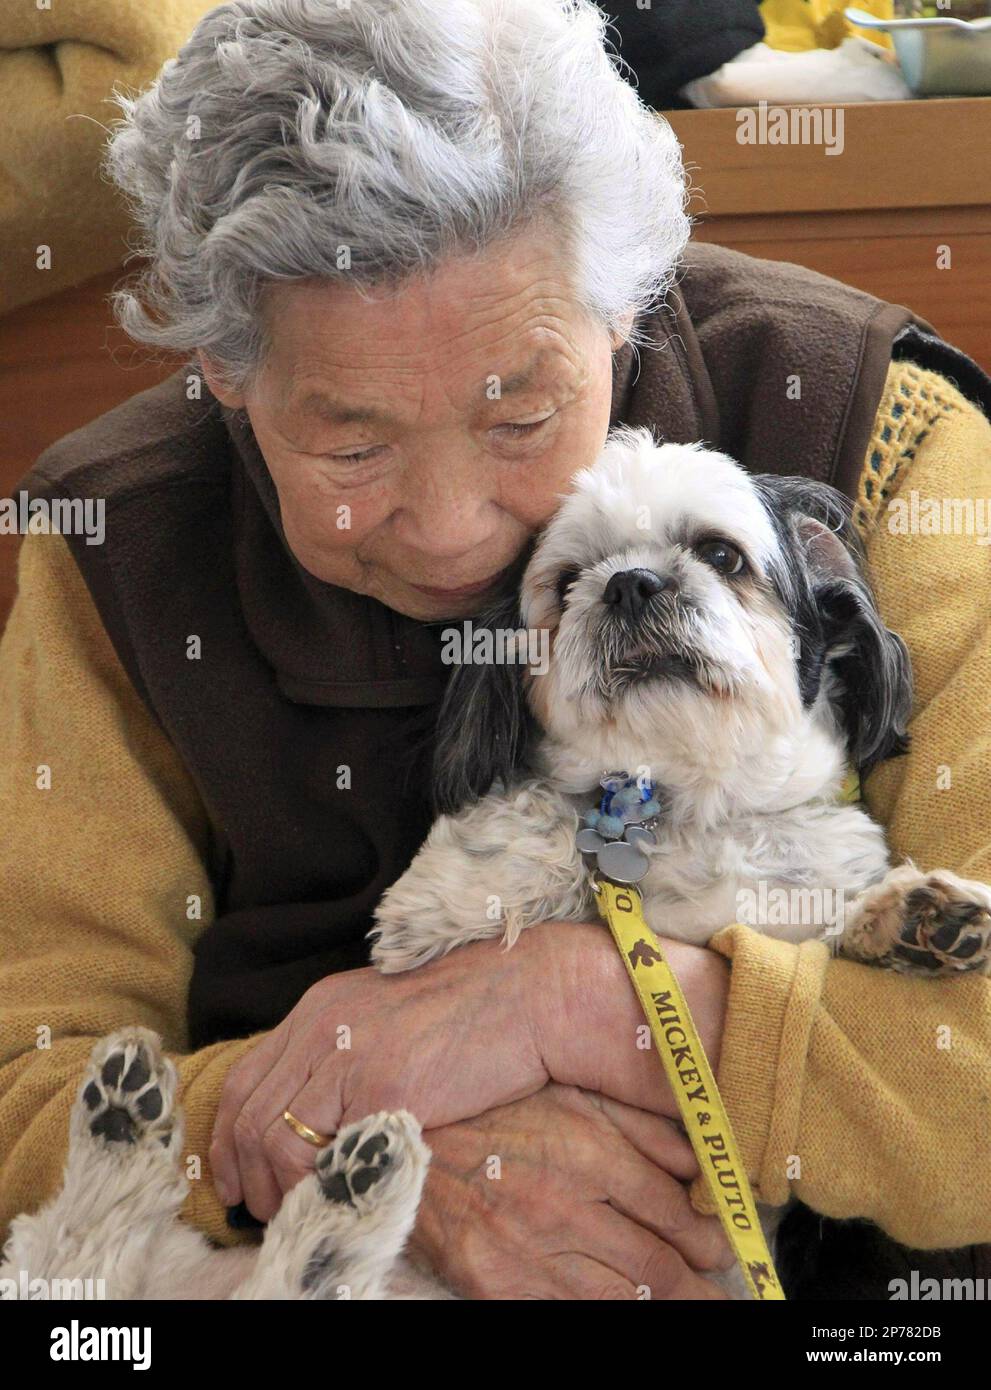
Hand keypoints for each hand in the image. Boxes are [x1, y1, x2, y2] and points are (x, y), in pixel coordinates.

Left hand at [210, 919, 730, 1220]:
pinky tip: (338, 1198)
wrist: (532, 993)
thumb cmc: (476, 1014)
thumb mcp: (392, 1021)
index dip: (230, 1135)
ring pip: (272, 1138)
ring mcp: (348, 1055)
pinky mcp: (382, 1087)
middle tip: (262, 1209)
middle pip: (248, 1111)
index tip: (237, 1176)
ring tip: (302, 1212)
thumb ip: (349, 1057)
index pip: (246, 1078)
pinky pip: (322, 1153)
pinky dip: (318, 1186)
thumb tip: (322, 1119)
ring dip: (279, 1188)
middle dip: (245, 1172)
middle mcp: (322, 1026)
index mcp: (322, 1006)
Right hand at [409, 1083, 733, 1298]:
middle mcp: (562, 1205)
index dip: (710, 1239)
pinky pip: (567, 1314)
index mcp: (585, 1151)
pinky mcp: (496, 1288)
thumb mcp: (572, 1098)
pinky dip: (602, 1314)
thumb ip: (640, 1127)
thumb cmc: (498, 1117)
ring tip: (685, 1306)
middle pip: (656, 1268)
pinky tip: (620, 1302)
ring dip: (660, 1309)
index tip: (723, 1247)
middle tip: (716, 1292)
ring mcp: (527, 1253)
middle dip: (698, 1288)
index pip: (673, 1213)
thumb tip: (699, 1163)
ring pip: (619, 1302)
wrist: (408, 1147)